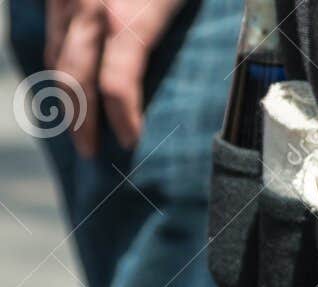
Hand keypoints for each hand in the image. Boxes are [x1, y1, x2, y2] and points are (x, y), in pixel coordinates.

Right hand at [44, 0, 191, 156]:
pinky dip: (59, 65)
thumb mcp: (177, 9)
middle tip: (89, 152)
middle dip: (81, 121)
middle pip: (75, 80)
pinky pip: (51, 37)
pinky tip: (71, 87)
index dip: (121, 119)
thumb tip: (177, 97)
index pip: (116, 87)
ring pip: (56, 59)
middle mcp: (88, 11)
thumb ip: (164, 45)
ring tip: (79, 125)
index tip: (130, 141)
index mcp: (126, 22)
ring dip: (66, 97)